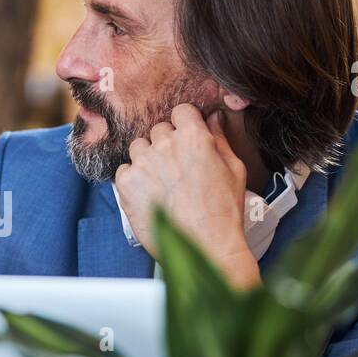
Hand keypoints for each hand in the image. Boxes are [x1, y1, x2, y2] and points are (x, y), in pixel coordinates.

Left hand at [115, 104, 260, 288]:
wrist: (206, 245)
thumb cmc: (224, 210)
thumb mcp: (234, 169)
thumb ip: (220, 138)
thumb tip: (214, 118)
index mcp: (193, 136)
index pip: (180, 111)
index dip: (184, 124)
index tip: (186, 137)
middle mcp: (165, 144)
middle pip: (158, 130)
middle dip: (166, 144)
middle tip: (176, 168)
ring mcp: (143, 163)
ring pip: (138, 147)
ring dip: (147, 159)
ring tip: (162, 183)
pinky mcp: (127, 183)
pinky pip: (124, 171)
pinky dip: (133, 180)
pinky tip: (149, 194)